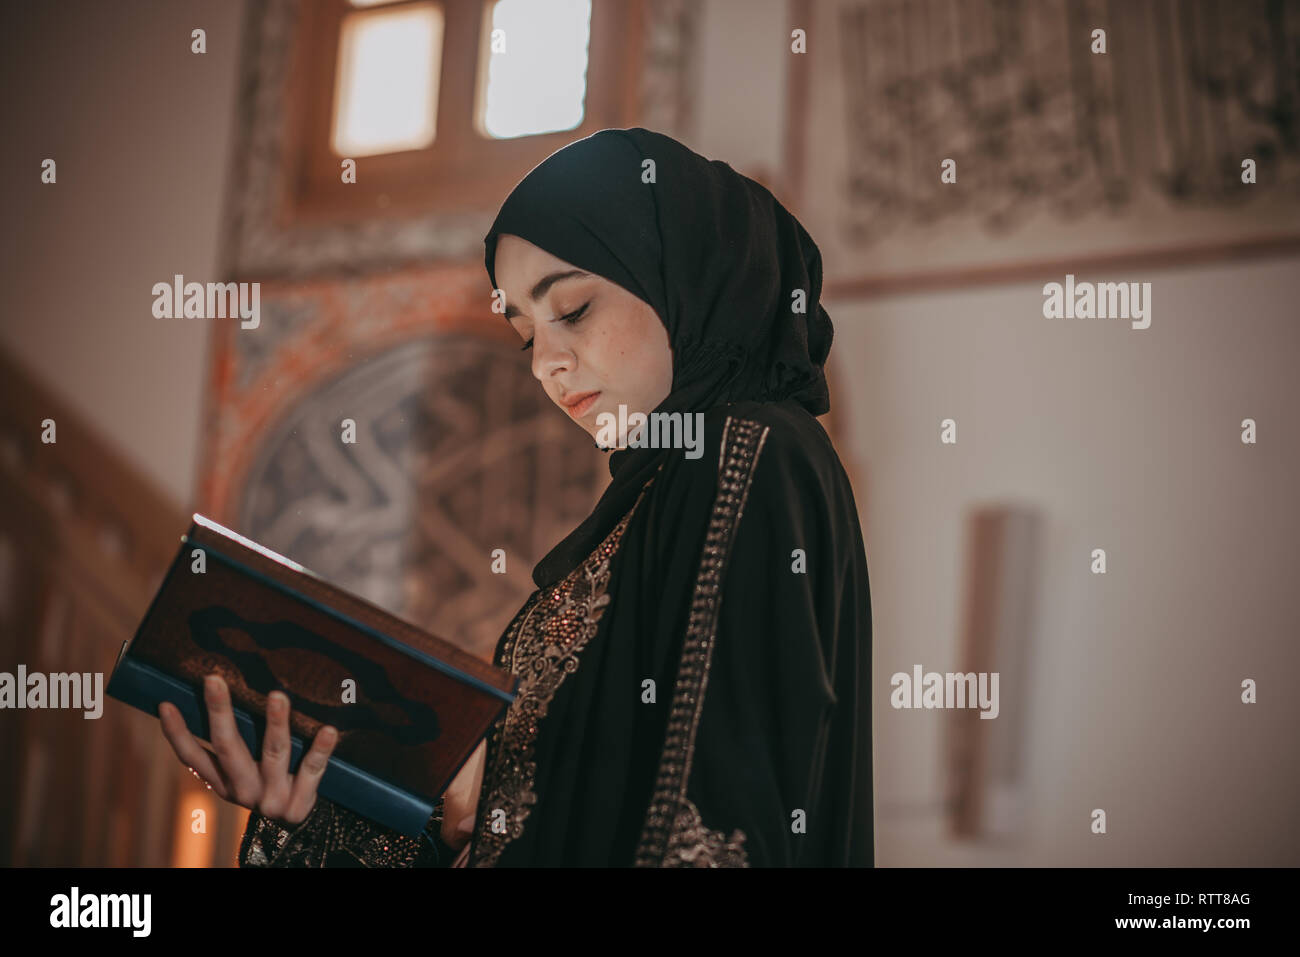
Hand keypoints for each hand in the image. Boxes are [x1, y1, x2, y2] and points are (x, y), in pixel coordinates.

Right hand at [158, 673, 338, 827]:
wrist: (294, 832)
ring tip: (277, 695)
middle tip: (214, 679)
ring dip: (275, 724)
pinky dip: (320, 749)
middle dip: (220, 712)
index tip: (166, 704)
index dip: (177, 733)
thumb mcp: (240, 774)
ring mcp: (271, 798)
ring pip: (272, 754)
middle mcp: (242, 790)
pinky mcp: (300, 803)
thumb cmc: (266, 786)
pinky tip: (328, 729)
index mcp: (223, 782)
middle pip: (227, 747)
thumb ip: (229, 746)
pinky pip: (312, 770)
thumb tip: (214, 694)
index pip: (193, 757)